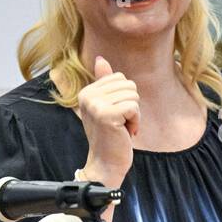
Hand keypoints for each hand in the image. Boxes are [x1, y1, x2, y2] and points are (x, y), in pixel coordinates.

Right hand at [76, 55, 136, 187]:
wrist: (105, 163)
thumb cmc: (109, 135)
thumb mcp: (104, 106)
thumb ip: (103, 82)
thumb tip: (100, 59)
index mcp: (86, 92)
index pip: (119, 78)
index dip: (124, 97)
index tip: (115, 115)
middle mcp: (87, 96)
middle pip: (128, 85)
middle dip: (131, 105)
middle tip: (119, 123)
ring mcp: (96, 105)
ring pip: (133, 95)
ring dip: (134, 114)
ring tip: (121, 127)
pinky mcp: (107, 115)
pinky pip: (134, 107)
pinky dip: (135, 121)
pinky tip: (125, 132)